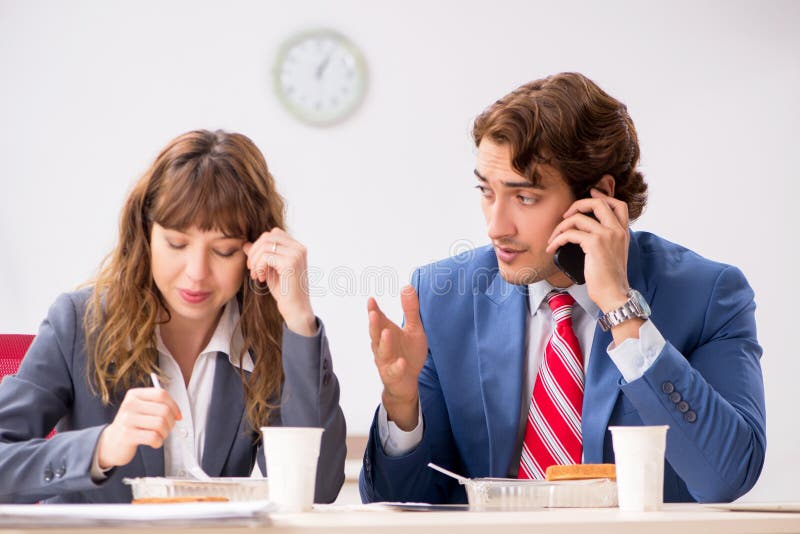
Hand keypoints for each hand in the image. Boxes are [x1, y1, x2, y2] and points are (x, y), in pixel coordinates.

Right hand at [96, 387, 181, 468]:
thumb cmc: (132, 425)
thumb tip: (178, 414)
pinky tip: (154, 442)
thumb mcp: (141, 410)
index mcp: (134, 395)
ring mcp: (127, 419)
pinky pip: (153, 437)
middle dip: (171, 422)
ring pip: (160, 424)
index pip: (161, 394)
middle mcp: (129, 404)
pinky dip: (158, 442)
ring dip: (165, 433)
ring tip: (160, 436)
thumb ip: (158, 406)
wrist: (111, 443)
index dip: (174, 406)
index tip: (177, 416)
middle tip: (167, 428)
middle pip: (164, 410)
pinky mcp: (127, 435)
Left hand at [243, 228, 315, 335]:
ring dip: (255, 260)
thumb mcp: (270, 270)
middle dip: (254, 251)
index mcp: (297, 247)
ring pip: (265, 245)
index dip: (259, 245)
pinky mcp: (290, 263)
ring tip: (256, 275)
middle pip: (268, 236)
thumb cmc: (285, 291)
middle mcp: (299, 248)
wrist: (296, 309)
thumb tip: (245, 244)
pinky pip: (266, 256)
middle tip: (251, 269)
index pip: (273, 233)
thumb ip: (261, 256)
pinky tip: (261, 278)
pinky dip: (259, 267)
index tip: (254, 263)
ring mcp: (296, 254)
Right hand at [368, 286, 427, 429]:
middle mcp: (382, 346)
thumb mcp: (413, 329)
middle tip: (373, 313)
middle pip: (376, 334)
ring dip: (384, 343)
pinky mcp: (393, 375)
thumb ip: (410, 310)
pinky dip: (397, 366)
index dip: (374, 310)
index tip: (371, 300)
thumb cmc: (408, 353)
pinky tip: (401, 361)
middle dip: (374, 324)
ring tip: (387, 332)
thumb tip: (407, 286)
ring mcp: (386, 361)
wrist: (407, 382)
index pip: (378, 320)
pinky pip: (394, 371)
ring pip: (382, 351)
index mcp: (386, 333)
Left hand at [545, 188, 630, 311]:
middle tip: (565, 214)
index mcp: (623, 233)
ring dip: (560, 227)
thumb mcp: (613, 255)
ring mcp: (606, 236)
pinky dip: (557, 239)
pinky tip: (552, 248)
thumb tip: (584, 234)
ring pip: (578, 217)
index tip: (591, 193)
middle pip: (598, 203)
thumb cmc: (610, 280)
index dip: (603, 196)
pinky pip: (570, 233)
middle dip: (578, 204)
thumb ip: (606, 241)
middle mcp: (617, 231)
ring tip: (553, 238)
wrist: (614, 294)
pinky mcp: (594, 244)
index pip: (618, 205)